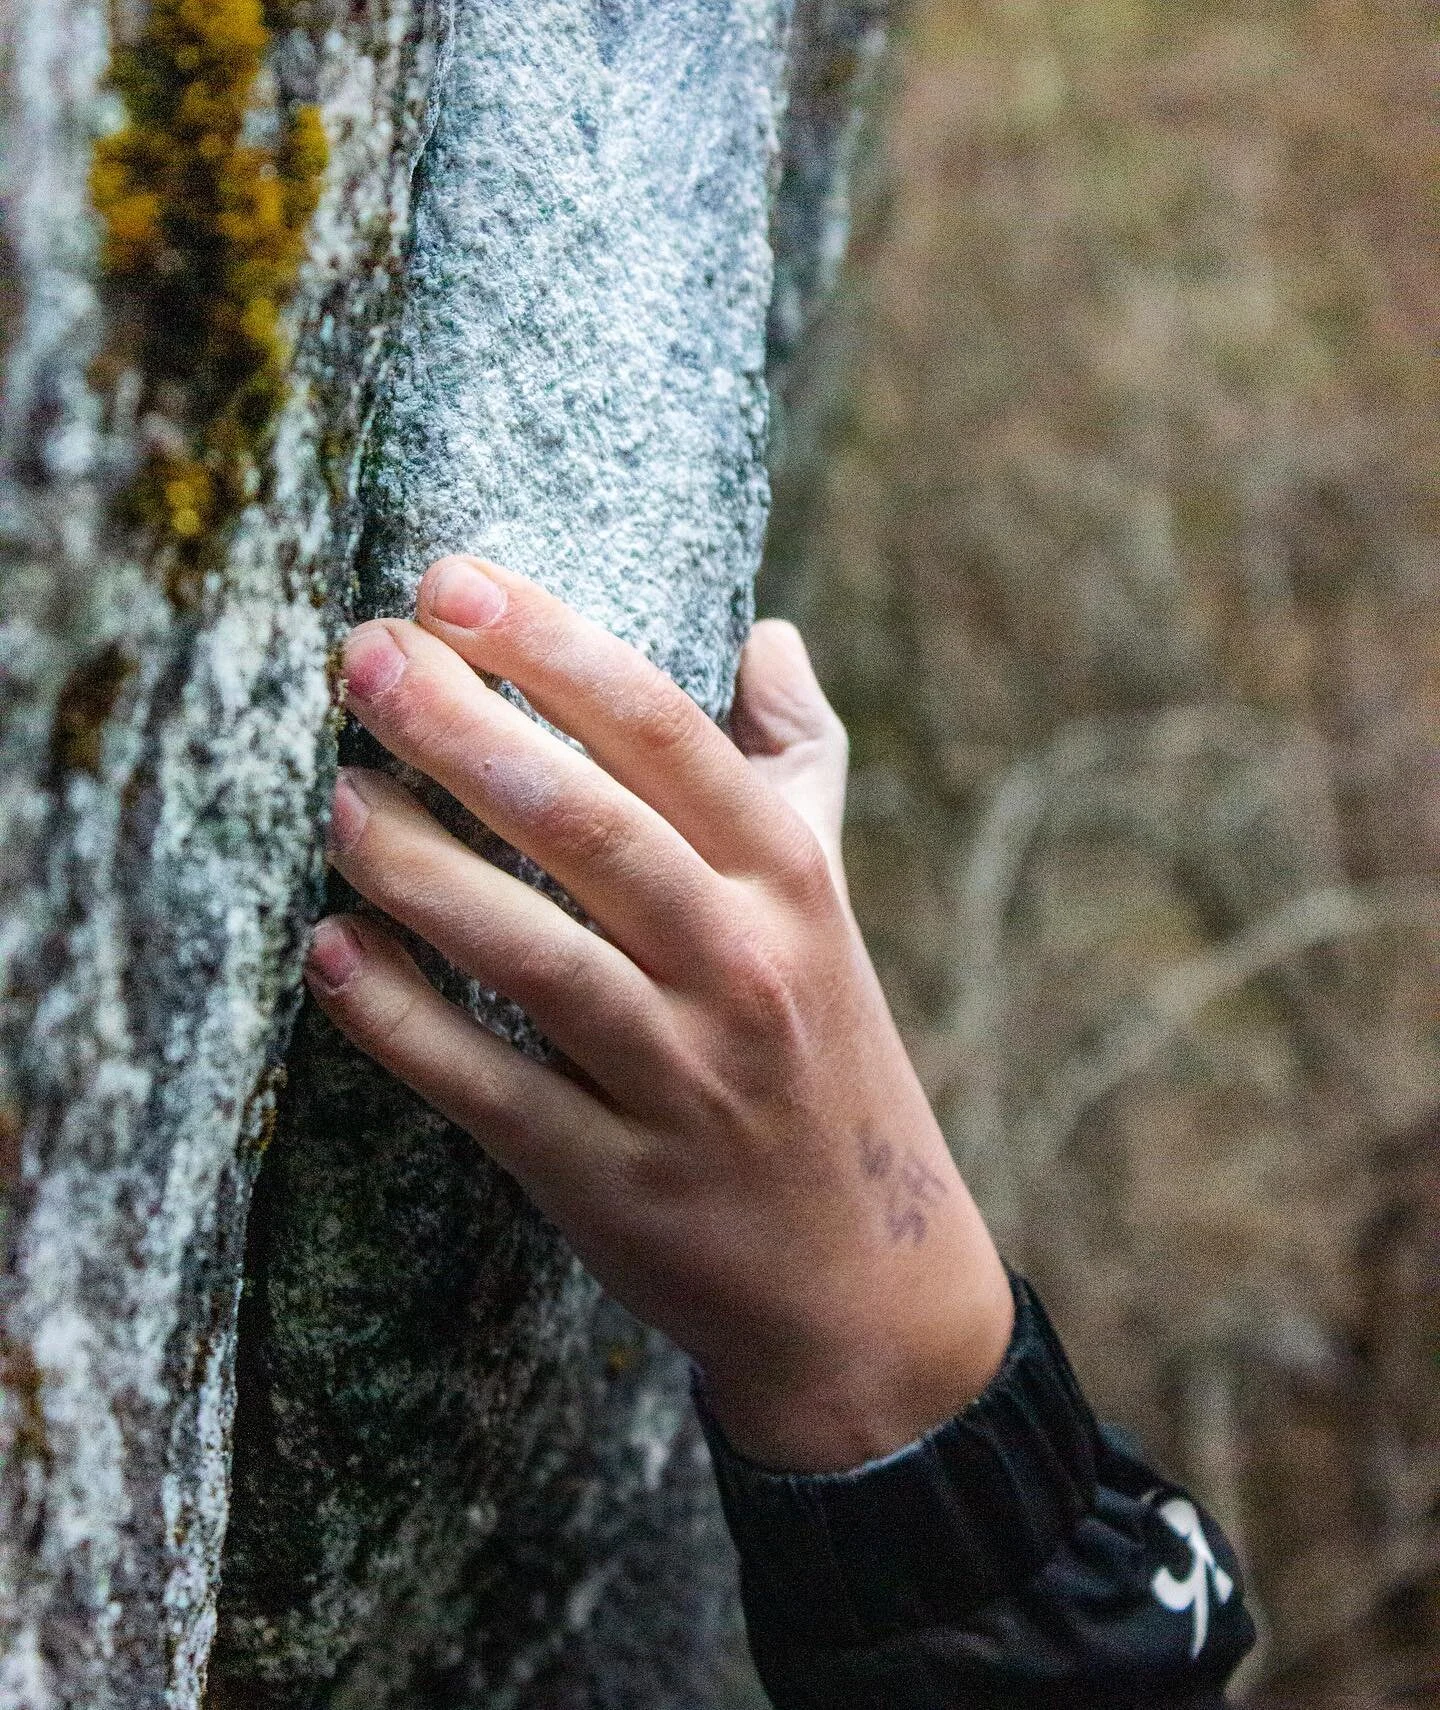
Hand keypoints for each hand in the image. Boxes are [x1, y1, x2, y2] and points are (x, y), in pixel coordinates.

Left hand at [305, 556, 1012, 1472]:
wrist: (864, 1282)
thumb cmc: (826, 1055)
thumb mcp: (829, 905)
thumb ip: (801, 763)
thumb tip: (769, 633)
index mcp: (792, 884)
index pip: (665, 735)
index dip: (553, 648)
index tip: (448, 582)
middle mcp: (745, 969)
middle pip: (590, 826)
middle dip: (464, 728)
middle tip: (359, 656)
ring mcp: (684, 1082)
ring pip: (535, 954)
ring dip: (421, 867)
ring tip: (335, 795)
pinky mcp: (615, 1182)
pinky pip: (493, 1090)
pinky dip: (403, 1023)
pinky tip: (330, 954)